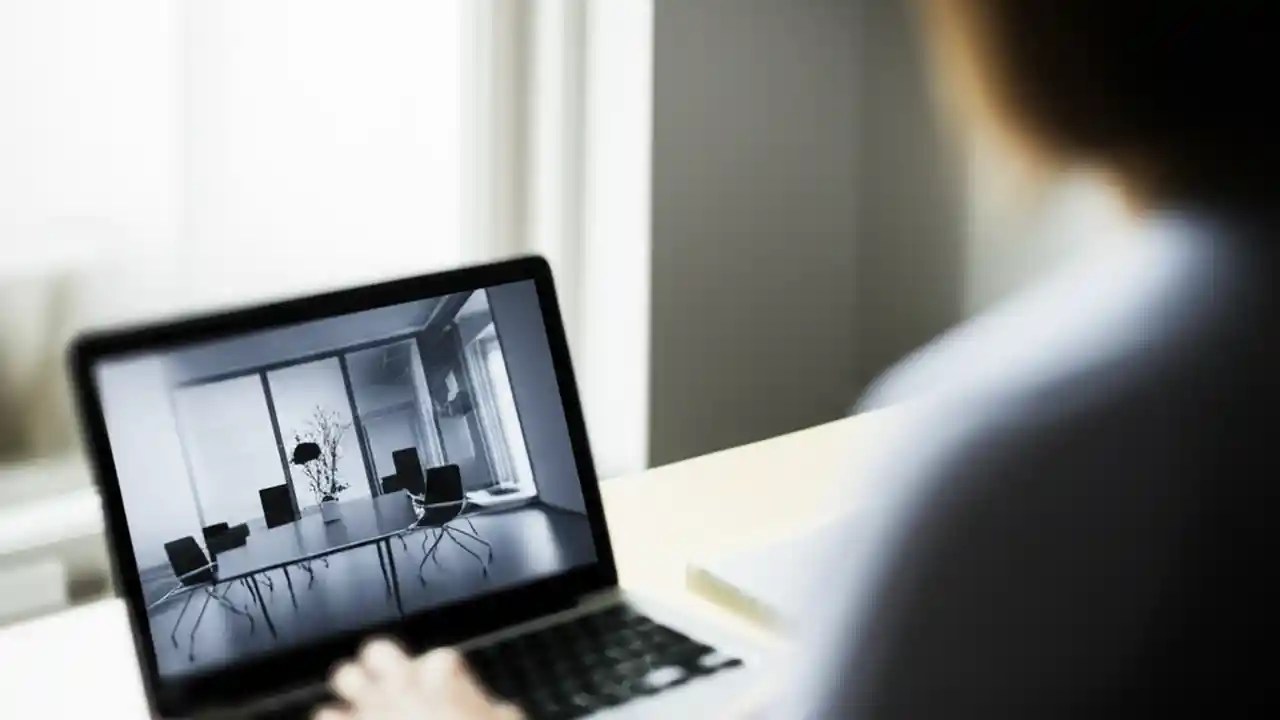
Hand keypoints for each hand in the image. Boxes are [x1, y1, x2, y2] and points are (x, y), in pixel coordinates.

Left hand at [314, 640, 523, 719]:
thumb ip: (491, 711)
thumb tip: (491, 710)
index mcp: (442, 681)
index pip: (442, 661)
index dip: (446, 680)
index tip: (448, 700)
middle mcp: (401, 686)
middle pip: (379, 651)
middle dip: (385, 667)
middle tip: (395, 692)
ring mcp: (370, 709)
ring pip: (346, 675)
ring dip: (357, 694)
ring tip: (369, 713)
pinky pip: (325, 716)